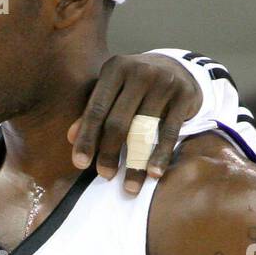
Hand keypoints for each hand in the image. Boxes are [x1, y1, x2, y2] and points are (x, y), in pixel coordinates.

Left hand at [69, 53, 203, 193]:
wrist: (176, 68)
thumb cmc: (133, 87)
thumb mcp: (111, 92)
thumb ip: (92, 112)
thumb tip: (71, 137)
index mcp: (115, 68)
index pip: (96, 109)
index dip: (87, 138)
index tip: (80, 164)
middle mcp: (140, 71)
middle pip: (118, 122)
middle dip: (109, 153)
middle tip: (105, 176)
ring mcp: (165, 82)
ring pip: (144, 131)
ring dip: (135, 163)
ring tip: (129, 187)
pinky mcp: (184, 95)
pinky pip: (169, 132)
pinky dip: (160, 155)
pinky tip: (154, 174)